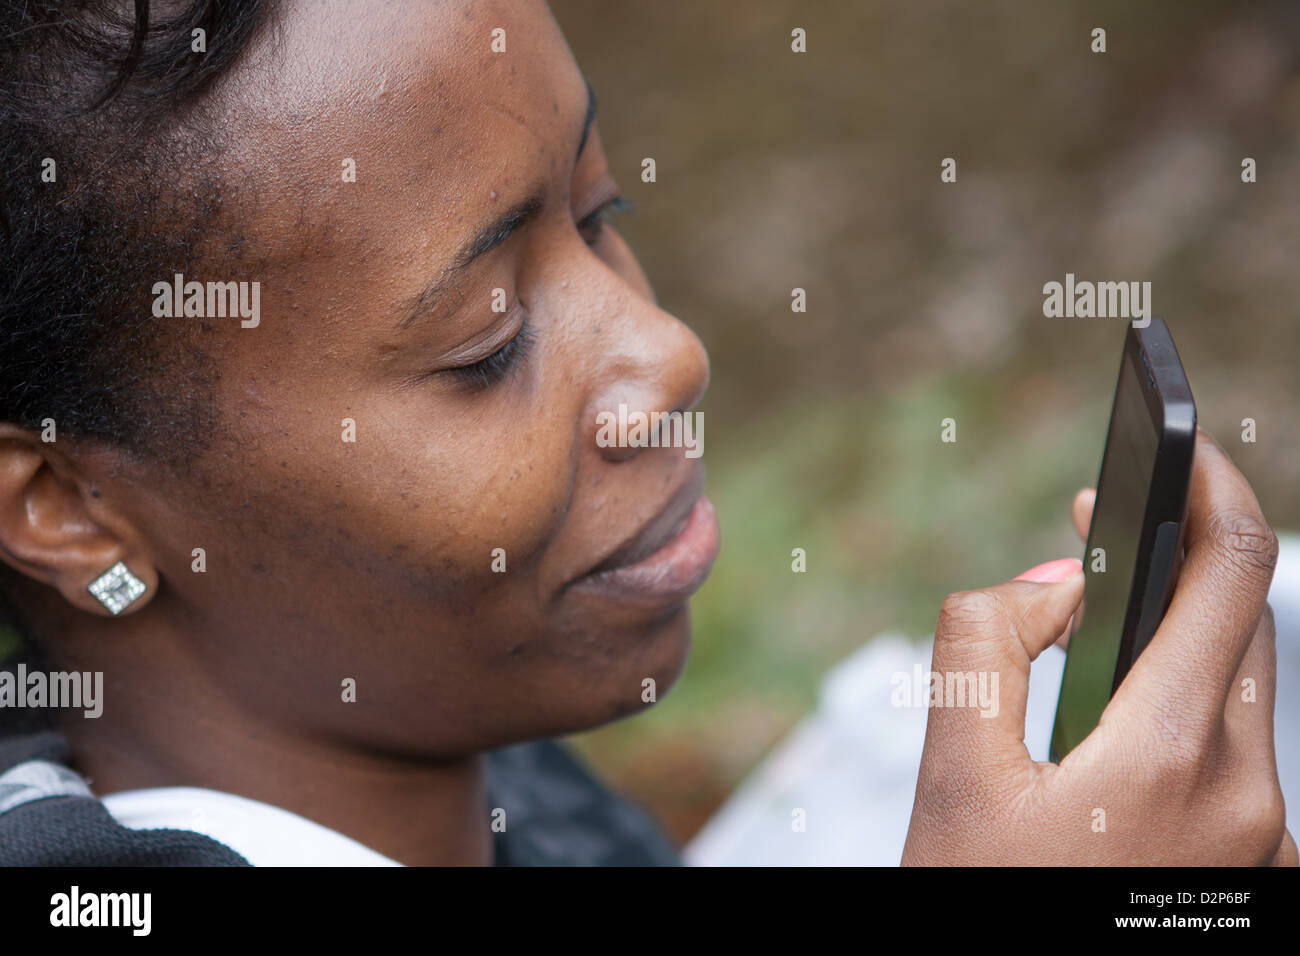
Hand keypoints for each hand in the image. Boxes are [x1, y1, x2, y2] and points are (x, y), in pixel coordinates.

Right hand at [902, 429, 1296, 864]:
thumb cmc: (979, 904)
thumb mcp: (952, 770)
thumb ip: (987, 640)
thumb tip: (1051, 581)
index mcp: (1180, 757)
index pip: (1232, 570)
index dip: (1209, 484)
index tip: (1174, 443)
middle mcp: (1255, 799)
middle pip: (1243, 625)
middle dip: (1179, 557)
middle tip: (1099, 526)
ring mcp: (1267, 845)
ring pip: (1240, 691)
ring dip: (1177, 637)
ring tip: (1092, 627)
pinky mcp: (1257, 873)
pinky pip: (1235, 754)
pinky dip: (1184, 708)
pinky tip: (1117, 725)